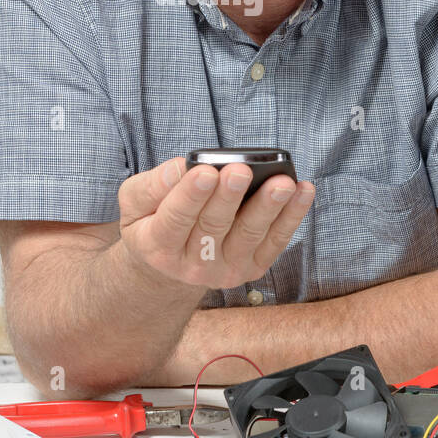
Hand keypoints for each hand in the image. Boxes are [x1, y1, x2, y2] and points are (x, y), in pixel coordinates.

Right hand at [117, 156, 314, 289]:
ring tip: (283, 183)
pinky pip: (275, 242)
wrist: (169, 266)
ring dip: (269, 207)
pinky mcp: (252, 268)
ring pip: (249, 235)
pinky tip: (303, 191)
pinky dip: (292, 217)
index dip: (190, 196)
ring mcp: (225, 269)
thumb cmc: (152, 223)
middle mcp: (192, 265)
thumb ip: (151, 187)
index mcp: (158, 246)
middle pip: (214, 226)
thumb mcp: (134, 204)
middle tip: (241, 170)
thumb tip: (180, 168)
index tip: (204, 172)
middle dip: (229, 197)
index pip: (174, 220)